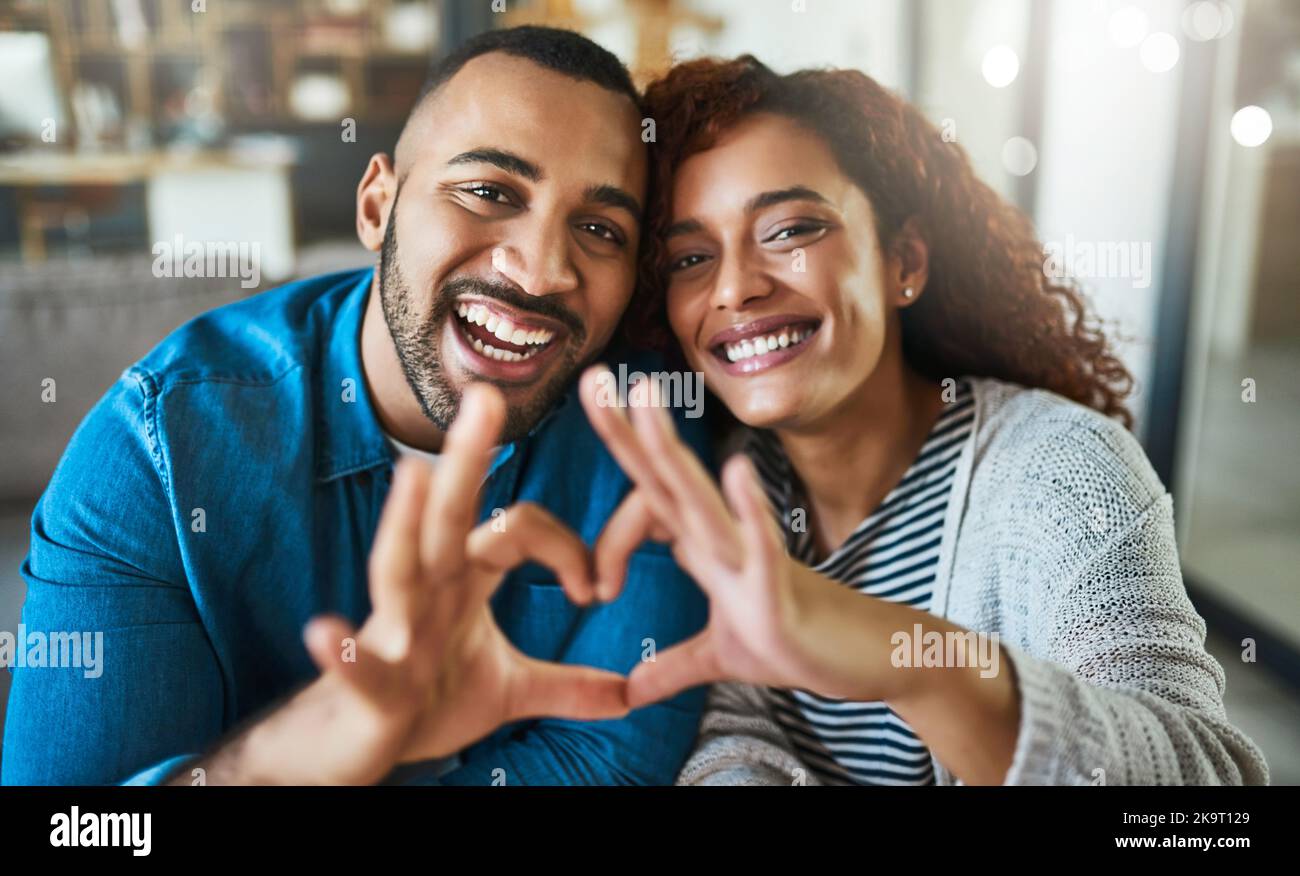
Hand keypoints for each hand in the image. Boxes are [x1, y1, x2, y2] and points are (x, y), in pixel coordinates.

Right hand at [189, 384, 627, 784]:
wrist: (357, 752)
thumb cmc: (425, 704)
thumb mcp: (508, 691)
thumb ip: (567, 685)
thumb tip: (627, 695)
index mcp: (461, 580)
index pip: (518, 530)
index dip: (566, 550)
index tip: (594, 591)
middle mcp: (426, 591)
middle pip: (449, 516)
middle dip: (467, 459)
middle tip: (487, 397)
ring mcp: (394, 632)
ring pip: (399, 567)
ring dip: (405, 523)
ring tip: (413, 475)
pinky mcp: (371, 686)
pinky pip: (359, 664)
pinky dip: (344, 650)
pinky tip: (327, 632)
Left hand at [580, 368, 1021, 784]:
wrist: (872, 660)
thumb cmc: (801, 645)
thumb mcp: (723, 659)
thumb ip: (674, 666)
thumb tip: (629, 691)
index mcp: (707, 549)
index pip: (648, 514)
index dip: (610, 540)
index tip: (589, 595)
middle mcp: (724, 541)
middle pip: (665, 479)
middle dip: (627, 432)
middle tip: (591, 377)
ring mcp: (751, 559)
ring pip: (701, 497)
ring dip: (670, 448)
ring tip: (643, 396)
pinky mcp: (781, 588)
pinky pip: (763, 541)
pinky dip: (749, 507)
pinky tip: (737, 468)